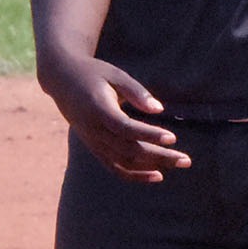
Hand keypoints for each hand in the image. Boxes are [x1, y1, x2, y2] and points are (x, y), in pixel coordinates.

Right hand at [38, 53, 190, 183]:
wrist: (62, 80)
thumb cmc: (93, 73)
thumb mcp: (114, 75)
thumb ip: (136, 92)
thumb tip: (159, 109)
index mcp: (98, 109)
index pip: (125, 128)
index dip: (148, 135)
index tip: (172, 138)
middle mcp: (94, 130)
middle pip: (129, 150)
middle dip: (159, 156)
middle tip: (186, 160)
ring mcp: (93, 142)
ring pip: (124, 162)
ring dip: (152, 166)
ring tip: (179, 163)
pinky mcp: (94, 148)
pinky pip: (115, 168)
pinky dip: (135, 175)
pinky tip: (157, 175)